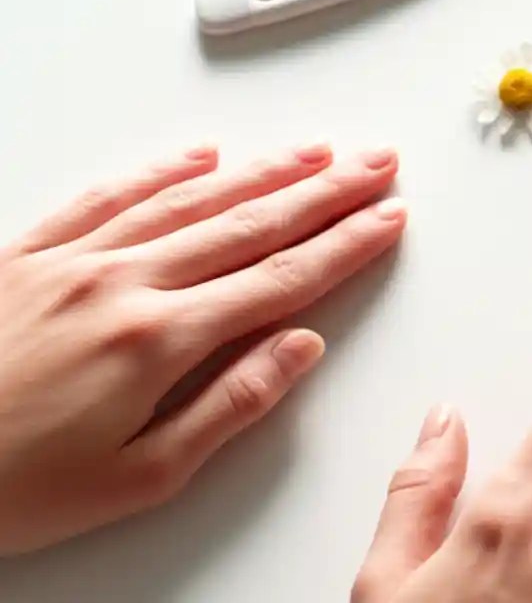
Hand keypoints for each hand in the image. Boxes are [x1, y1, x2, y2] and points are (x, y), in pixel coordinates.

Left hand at [0, 143, 404, 555]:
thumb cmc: (9, 486)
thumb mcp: (141, 478)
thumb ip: (230, 405)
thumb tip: (297, 350)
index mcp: (157, 339)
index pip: (280, 279)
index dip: (344, 246)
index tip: (385, 221)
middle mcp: (120, 282)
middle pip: (249, 224)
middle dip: (325, 193)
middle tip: (374, 167)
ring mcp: (71, 261)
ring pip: (190, 199)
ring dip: (263, 172)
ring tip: (314, 153)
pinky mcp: (25, 254)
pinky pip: (107, 196)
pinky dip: (161, 172)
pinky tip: (200, 156)